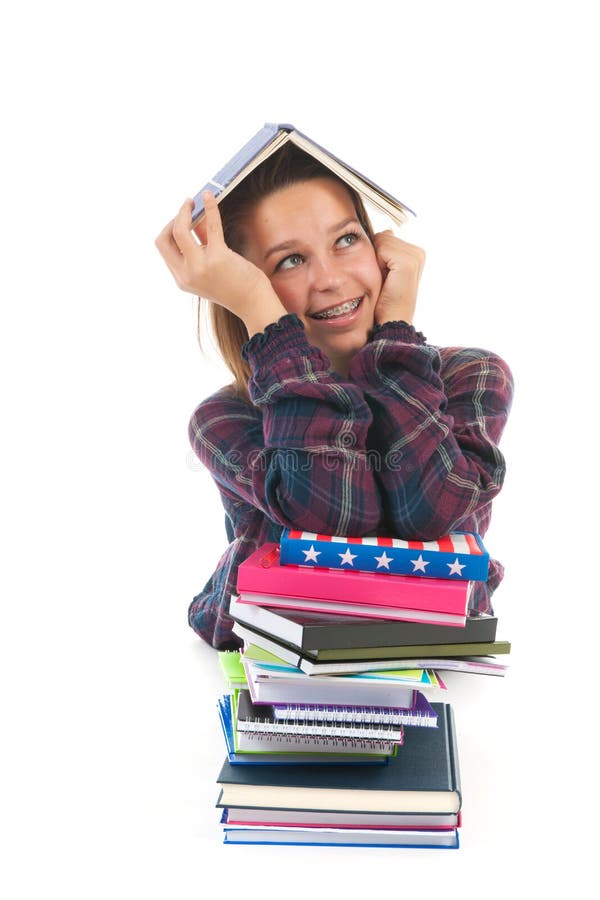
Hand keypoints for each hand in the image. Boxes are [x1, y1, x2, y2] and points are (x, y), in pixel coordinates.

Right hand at [154, 192, 285, 335]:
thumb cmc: (235, 285)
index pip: (164, 248)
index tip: (182, 219)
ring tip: (194, 200)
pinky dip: (210, 207)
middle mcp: (186, 274)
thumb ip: (200, 247)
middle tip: (186, 209)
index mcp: (182, 279)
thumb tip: (197, 219)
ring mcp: (200, 266)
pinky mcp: (218, 257)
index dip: (169, 229)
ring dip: (184, 211)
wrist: (253, 303)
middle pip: (163, 239)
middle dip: (173, 219)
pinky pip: (210, 224)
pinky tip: (209, 196)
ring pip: (179, 230)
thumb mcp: (210, 269)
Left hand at [372, 230, 424, 325]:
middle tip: (385, 281)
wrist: (391, 322)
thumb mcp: (385, 271)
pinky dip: (377, 264)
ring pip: (381, 241)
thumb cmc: (385, 302)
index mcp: (415, 254)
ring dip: (376, 261)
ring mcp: (415, 257)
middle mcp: (418, 253)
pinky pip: (381, 248)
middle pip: (383, 237)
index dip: (377, 257)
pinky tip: (385, 281)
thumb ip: (386, 250)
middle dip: (376, 257)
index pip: (386, 238)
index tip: (385, 278)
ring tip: (385, 281)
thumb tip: (388, 230)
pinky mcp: (407, 262)